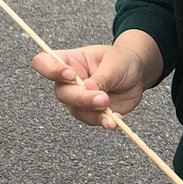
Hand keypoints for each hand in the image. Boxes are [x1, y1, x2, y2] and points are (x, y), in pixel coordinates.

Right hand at [31, 43, 146, 126]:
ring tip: (111, 111)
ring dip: (94, 112)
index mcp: (69, 61)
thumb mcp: (115, 63)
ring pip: (76, 110)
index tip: (70, 74)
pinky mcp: (91, 112)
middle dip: (81, 98)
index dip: (50, 70)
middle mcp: (69, 82)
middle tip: (102, 98)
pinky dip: (103, 122)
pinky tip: (114, 120)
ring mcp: (79, 98)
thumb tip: (88, 89)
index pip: (44, 62)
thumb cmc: (122, 61)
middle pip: (62, 93)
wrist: (138, 75)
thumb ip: (102, 77)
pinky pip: (92, 120)